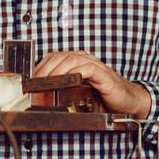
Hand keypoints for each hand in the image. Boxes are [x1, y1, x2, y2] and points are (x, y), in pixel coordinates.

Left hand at [33, 50, 150, 116]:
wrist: (127, 101)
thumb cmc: (103, 97)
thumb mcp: (79, 91)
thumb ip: (64, 88)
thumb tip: (42, 95)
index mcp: (77, 61)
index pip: (53, 57)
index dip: (40, 67)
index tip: (30, 80)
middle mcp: (85, 59)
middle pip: (59, 57)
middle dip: (44, 69)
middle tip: (35, 83)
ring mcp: (94, 65)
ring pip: (70, 60)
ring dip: (56, 71)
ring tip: (46, 83)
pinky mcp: (103, 74)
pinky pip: (87, 68)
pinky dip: (75, 73)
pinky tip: (66, 81)